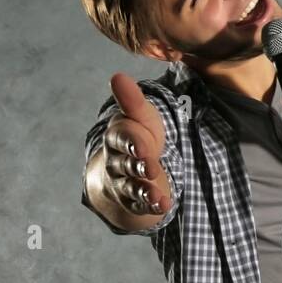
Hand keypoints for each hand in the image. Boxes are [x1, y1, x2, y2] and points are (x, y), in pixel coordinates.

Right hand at [101, 72, 172, 215]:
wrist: (129, 163)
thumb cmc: (138, 134)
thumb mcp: (139, 117)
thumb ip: (132, 101)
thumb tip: (118, 76)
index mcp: (117, 137)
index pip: (121, 139)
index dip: (132, 142)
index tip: (145, 146)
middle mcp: (116, 162)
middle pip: (125, 165)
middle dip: (137, 167)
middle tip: (151, 168)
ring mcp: (123, 183)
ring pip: (131, 188)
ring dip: (144, 192)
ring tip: (157, 196)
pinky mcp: (133, 201)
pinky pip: (141, 205)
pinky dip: (152, 206)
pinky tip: (165, 205)